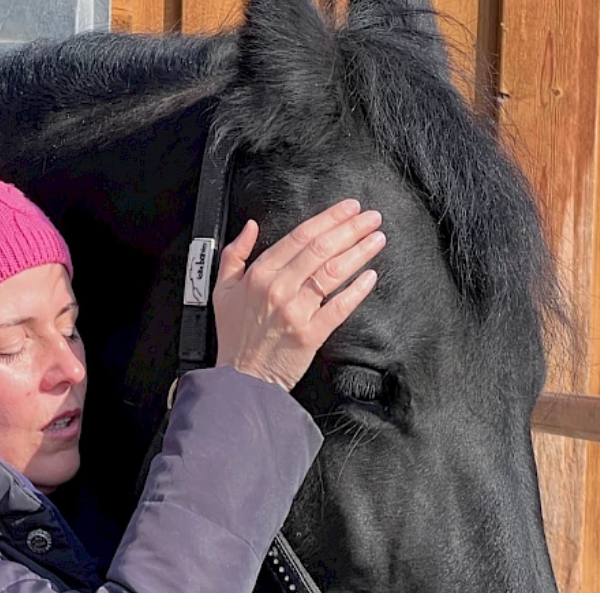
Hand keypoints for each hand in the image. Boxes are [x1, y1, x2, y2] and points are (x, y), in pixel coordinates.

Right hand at [212, 199, 382, 391]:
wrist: (241, 377)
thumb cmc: (234, 335)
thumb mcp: (222, 290)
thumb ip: (234, 254)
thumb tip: (250, 226)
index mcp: (259, 275)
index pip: (299, 236)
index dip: (328, 218)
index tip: (349, 208)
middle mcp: (278, 289)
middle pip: (320, 249)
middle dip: (350, 229)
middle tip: (371, 217)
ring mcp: (295, 312)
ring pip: (332, 273)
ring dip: (359, 252)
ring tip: (377, 238)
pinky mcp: (310, 334)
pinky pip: (339, 307)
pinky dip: (357, 290)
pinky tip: (371, 276)